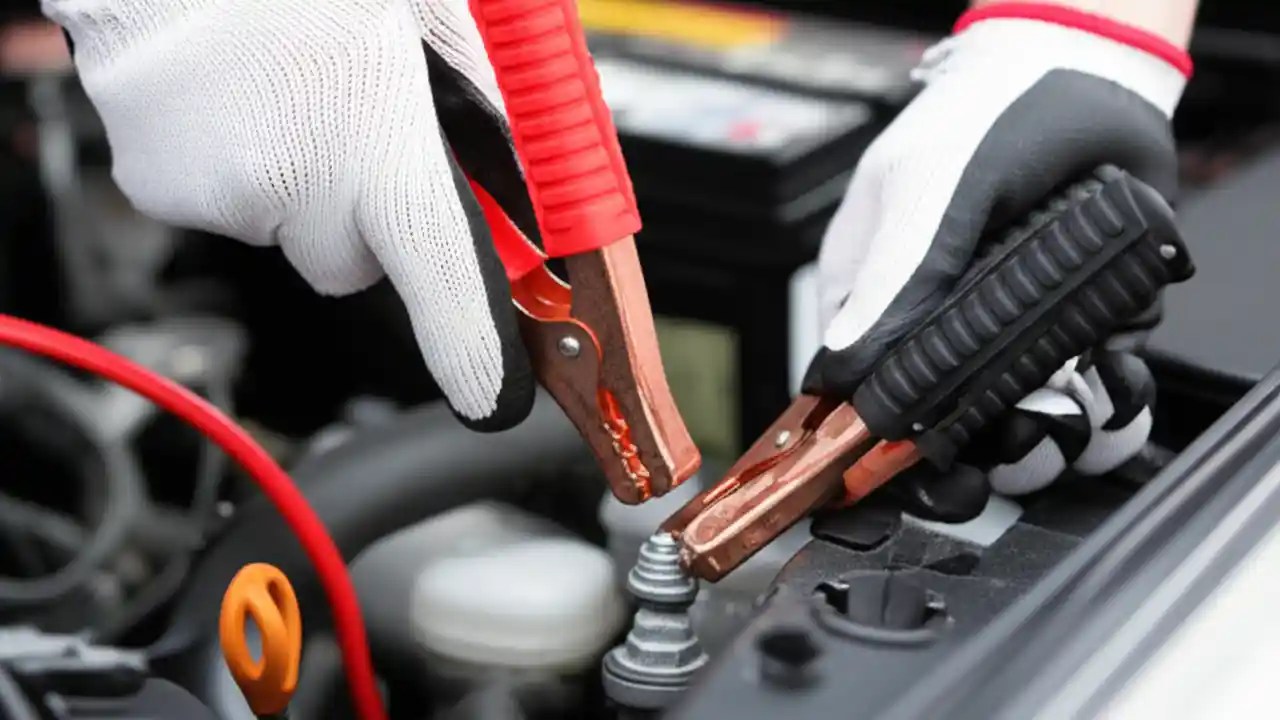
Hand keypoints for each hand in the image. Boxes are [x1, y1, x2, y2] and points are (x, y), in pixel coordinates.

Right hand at [43, 0, 537, 430]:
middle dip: (364, 214)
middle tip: (354, 124)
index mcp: (374, 141)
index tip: (491, 393)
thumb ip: (486, 109)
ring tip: (286, 84)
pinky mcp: (154, 184)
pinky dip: (235, 161)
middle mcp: (289, 181)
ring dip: (296, 175)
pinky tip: (237, 92)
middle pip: (350, 261)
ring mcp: (211, 188)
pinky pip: (223, 201)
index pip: (443, 285)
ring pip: (284, 225)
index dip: (473, 351)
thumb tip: (527, 184)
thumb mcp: (434, 14)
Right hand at [804, 5, 1191, 513]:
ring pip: (1020, 424)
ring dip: (1052, 433)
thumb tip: (843, 373)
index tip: (905, 475)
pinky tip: (1111, 376)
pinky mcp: (1077, 328)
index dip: (873, 449)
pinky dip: (1110, 402)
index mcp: (874, 298)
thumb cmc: (983, 117)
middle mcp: (937, 327)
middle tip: (1014, 438)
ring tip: (1071, 402)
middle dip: (979, 452)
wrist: (1091, 77)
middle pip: (941, 431)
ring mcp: (1008, 332)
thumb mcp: (922, 189)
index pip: (856, 397)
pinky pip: (1092, 392)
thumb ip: (892, 280)